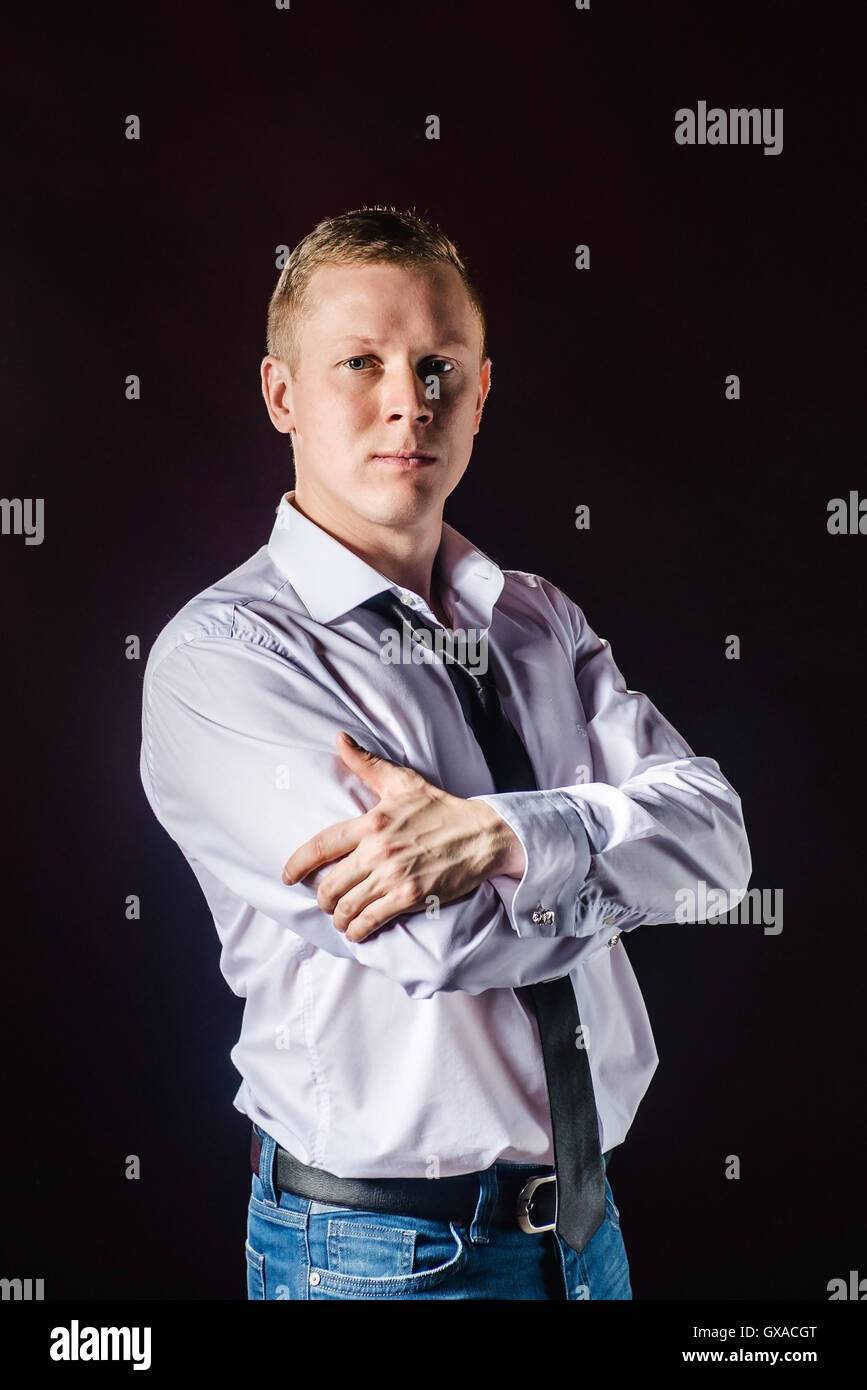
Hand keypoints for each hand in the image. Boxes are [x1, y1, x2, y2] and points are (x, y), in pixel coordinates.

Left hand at [281, 731, 525, 941]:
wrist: (483, 834)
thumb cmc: (441, 808)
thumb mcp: (402, 782)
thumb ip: (367, 764)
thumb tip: (339, 740)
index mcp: (371, 823)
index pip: (321, 846)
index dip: (298, 864)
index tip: (288, 876)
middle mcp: (377, 851)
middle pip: (330, 885)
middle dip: (322, 899)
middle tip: (326, 902)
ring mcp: (393, 876)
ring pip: (348, 906)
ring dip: (339, 918)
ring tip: (342, 918)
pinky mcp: (410, 897)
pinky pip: (372, 920)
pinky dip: (359, 930)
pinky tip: (357, 931)